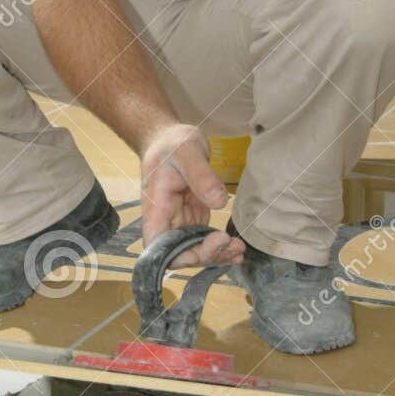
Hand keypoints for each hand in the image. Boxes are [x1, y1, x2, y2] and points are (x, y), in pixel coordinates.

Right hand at [139, 121, 246, 268]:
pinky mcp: (193, 219)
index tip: (207, 245)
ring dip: (216, 255)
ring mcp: (180, 222)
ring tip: (238, 250)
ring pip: (194, 250)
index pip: (158, 246)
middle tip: (230, 243)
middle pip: (180, 253)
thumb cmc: (172, 144)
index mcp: (156, 208)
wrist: (171, 139)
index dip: (180, 256)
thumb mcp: (187, 151)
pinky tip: (237, 250)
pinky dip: (220, 247)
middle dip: (206, 254)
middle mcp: (165, 221)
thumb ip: (201, 176)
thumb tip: (219, 202)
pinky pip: (205, 240)